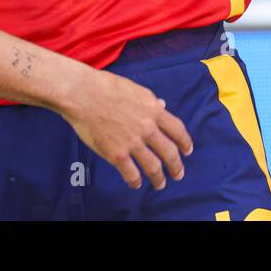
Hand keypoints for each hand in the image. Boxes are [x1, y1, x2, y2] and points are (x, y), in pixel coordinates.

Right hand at [60, 67, 193, 190]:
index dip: (185, 142)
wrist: (83, 94)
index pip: (177, 130)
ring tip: (160, 184)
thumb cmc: (106, 87)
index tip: (187, 150)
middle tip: (178, 174)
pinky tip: (136, 183)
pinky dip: (136, 181)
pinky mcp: (116, 154)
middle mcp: (147, 128)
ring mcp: (132, 142)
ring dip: (159, 178)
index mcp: (153, 110)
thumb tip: (162, 105)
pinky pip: (131, 173)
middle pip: (169, 152)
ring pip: (153, 166)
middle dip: (176, 166)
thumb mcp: (135, 90)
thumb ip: (150, 101)